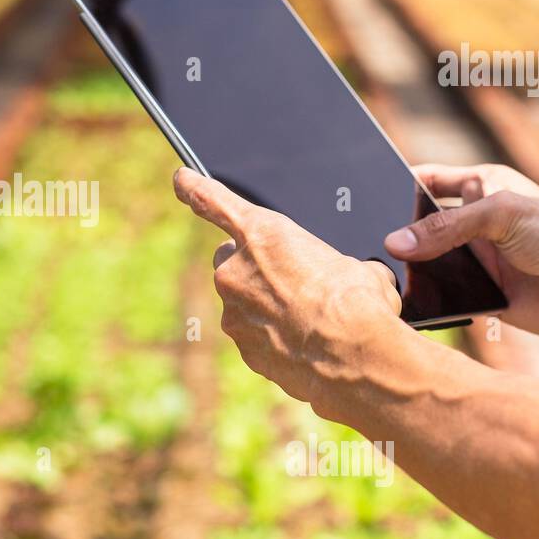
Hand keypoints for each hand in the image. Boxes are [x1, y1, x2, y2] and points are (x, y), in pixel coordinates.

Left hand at [174, 167, 406, 408]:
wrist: (353, 358)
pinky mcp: (243, 348)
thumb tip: (356, 276)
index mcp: (264, 235)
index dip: (193, 187)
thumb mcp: (355, 266)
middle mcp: (236, 271)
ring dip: (266, 306)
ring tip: (308, 318)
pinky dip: (272, 337)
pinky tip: (304, 343)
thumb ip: (330, 262)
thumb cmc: (358, 304)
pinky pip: (253, 335)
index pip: (213, 201)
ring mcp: (234, 312)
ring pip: (242, 302)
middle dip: (252, 267)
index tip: (181, 180)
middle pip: (230, 260)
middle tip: (290, 281)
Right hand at [383, 163, 538, 340]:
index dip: (399, 183)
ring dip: (410, 267)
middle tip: (366, 237)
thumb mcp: (501, 217)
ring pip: (428, 260)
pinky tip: (405, 299)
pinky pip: (443, 294)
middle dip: (397, 230)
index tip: (367, 192)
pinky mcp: (480, 293)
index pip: (428, 180)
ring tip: (378, 271)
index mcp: (483, 187)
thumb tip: (395, 242)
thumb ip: (445, 228)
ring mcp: (477, 258)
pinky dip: (426, 297)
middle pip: (421, 223)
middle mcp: (476, 223)